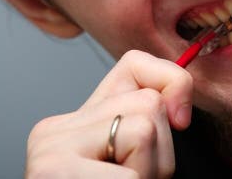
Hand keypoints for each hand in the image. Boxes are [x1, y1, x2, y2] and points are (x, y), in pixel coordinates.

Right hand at [26, 50, 192, 177]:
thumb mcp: (130, 162)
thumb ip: (143, 126)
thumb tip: (177, 106)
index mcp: (72, 122)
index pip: (134, 63)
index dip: (172, 83)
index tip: (181, 121)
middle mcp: (54, 129)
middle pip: (148, 102)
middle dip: (161, 152)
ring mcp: (50, 149)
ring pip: (144, 130)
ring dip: (149, 173)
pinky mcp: (55, 171)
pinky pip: (131, 173)